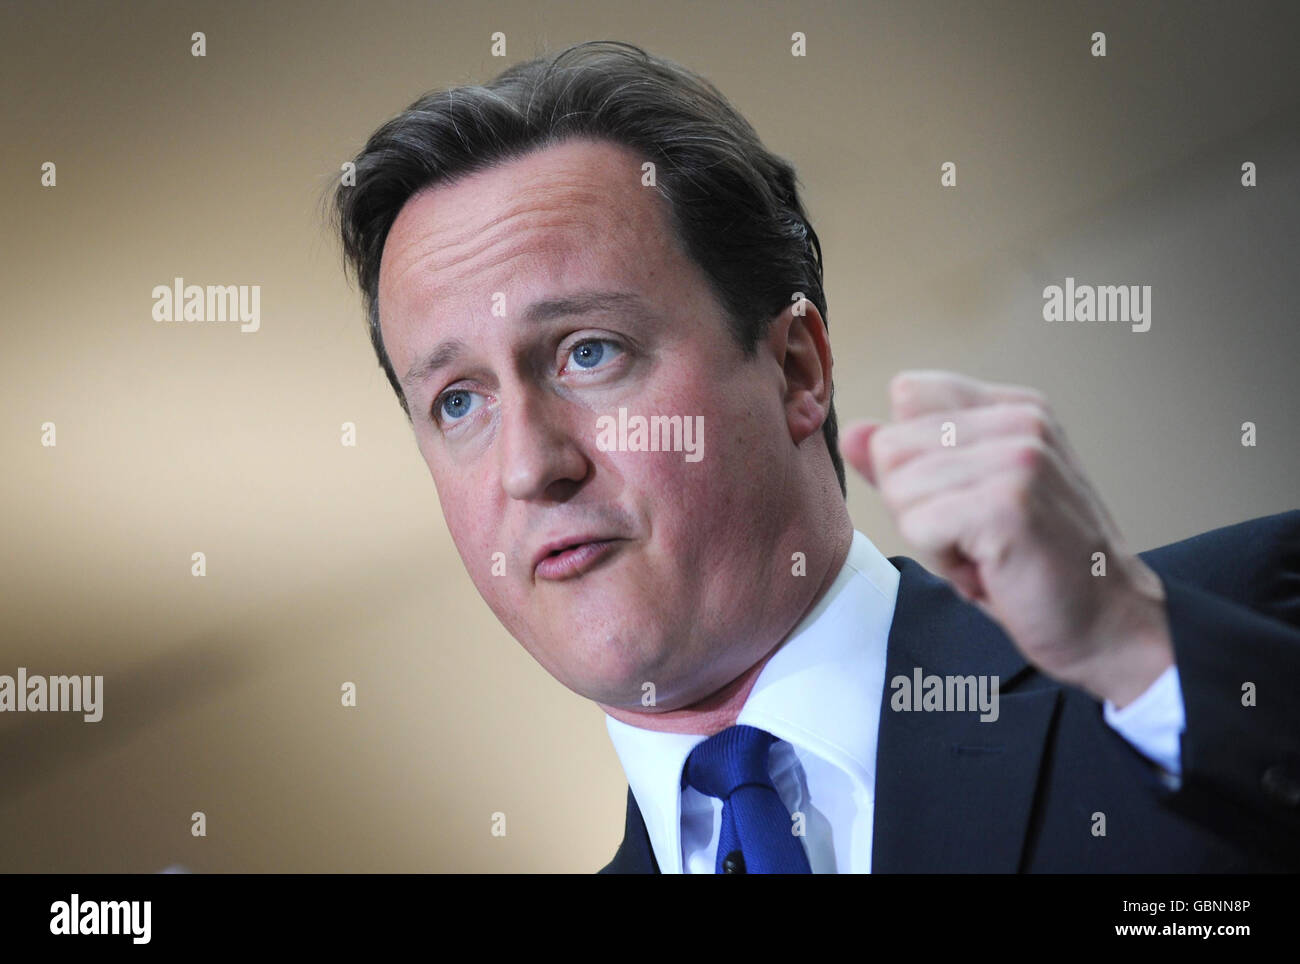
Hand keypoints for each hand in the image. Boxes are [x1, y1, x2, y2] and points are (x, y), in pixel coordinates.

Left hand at [842, 370, 1173, 707]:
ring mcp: (1018, 457)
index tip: (963, 499)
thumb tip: (856, 432)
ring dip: (932, 537)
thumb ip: (908, 463)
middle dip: (916, 505)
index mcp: (1013, 408)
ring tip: (987, 552)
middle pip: (892, 446)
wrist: (1109, 624)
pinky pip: (918, 525)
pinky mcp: (1008, 503)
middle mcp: (1021, 420)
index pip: (908, 394)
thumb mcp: (964, 501)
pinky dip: (944, 561)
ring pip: (900, 488)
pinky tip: (991, 568)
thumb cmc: (1034, 566)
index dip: (913, 458)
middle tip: (976, 535)